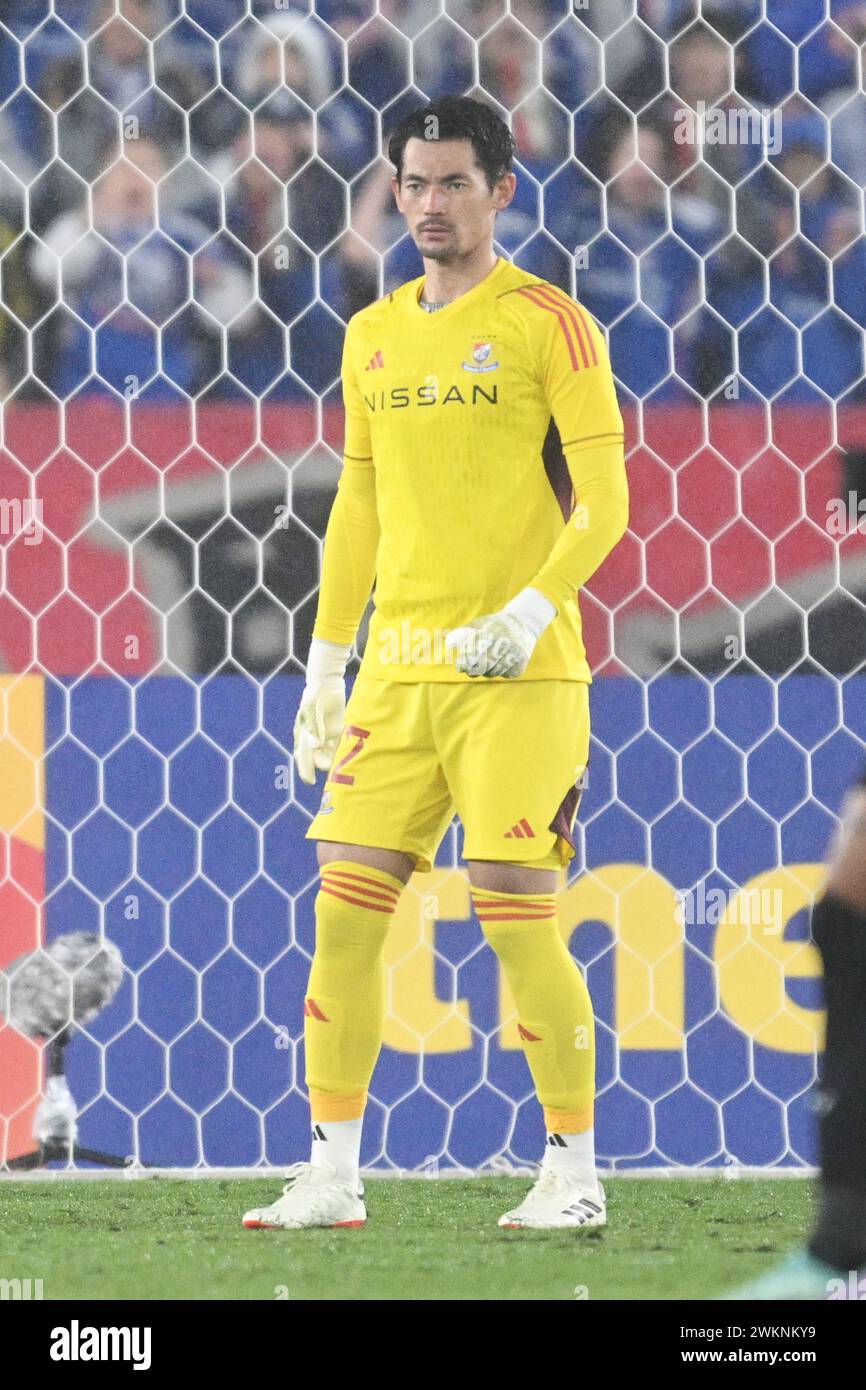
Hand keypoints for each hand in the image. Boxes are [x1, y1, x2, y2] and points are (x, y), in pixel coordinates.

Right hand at [293, 639, 350, 783]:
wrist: (326, 682)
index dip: (305, 770)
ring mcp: (323, 733)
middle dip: (321, 766)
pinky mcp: (335, 729)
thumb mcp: (312, 710)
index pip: (303, 756)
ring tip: (340, 766)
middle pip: (315, 758)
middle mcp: (312, 736)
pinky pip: (337, 745)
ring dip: (332, 760)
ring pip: (327, 753)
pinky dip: (340, 751)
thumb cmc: (315, 695)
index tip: (310, 781)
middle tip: (332, 771)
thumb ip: (315, 729)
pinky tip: (347, 756)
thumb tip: (316, 746)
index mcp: (302, 733)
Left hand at [445, 587, 556, 678]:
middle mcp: (503, 643)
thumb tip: (449, 643)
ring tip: (487, 664)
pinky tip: (501, 663)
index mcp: (489, 633)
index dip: (464, 664)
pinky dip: (501, 672)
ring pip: (493, 673)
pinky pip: (505, 675)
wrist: (523, 624)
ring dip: (486, 671)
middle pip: (481, 667)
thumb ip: (461, 633)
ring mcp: (514, 654)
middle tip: (470, 670)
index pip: (472, 655)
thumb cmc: (493, 626)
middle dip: (473, 670)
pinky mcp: (521, 663)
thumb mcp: (478, 624)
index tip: (461, 666)